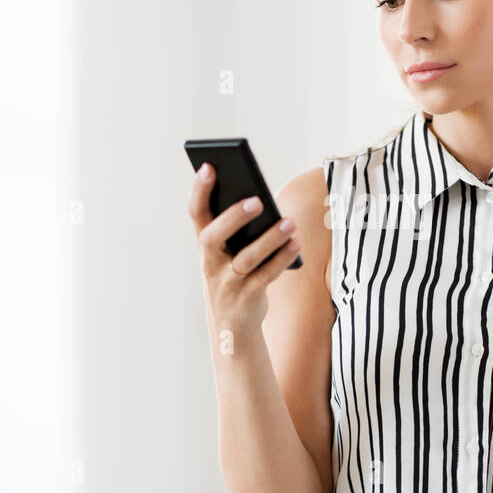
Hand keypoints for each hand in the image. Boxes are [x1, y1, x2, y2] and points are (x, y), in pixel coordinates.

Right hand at [189, 162, 301, 332]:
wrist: (233, 326)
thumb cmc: (234, 276)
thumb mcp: (229, 253)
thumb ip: (238, 229)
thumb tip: (262, 200)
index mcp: (205, 244)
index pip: (196, 213)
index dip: (199, 190)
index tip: (208, 166)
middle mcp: (210, 262)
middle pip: (214, 236)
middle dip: (233, 217)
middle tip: (257, 200)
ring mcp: (227, 282)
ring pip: (246, 259)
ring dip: (269, 240)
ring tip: (289, 222)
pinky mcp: (247, 298)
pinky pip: (265, 277)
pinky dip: (282, 260)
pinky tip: (296, 244)